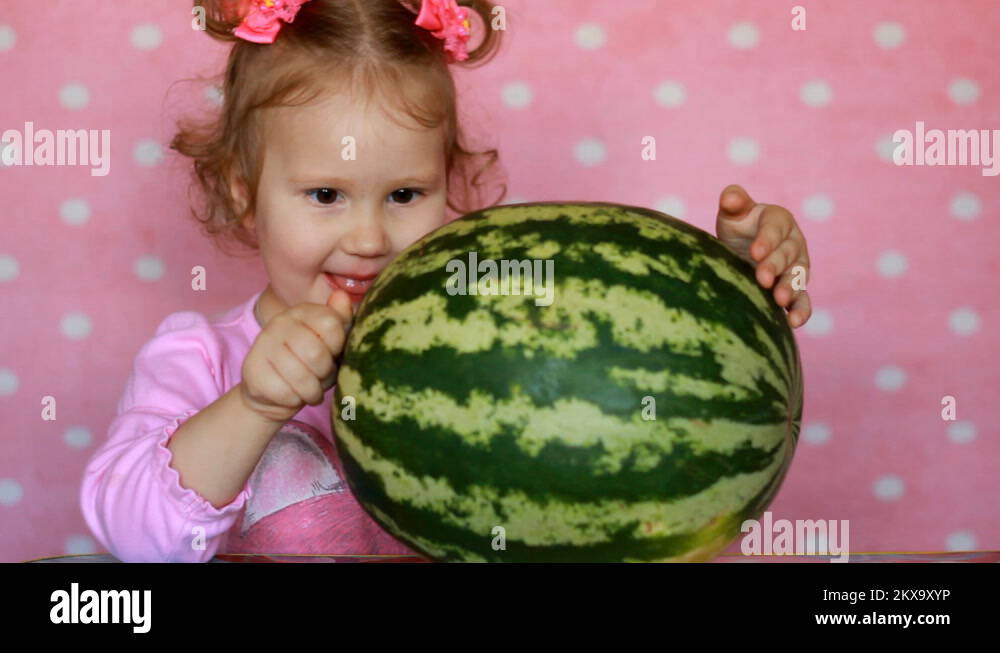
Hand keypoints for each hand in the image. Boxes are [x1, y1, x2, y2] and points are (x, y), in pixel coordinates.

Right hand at [239, 288, 353, 422]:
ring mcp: (262, 345)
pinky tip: (291, 395)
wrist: (272, 392)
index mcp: (303, 312)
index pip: (332, 324)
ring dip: (312, 391)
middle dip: (325, 373)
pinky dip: (294, 400)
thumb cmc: (310, 365)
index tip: (333, 354)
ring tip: (310, 389)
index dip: (338, 347)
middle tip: (320, 376)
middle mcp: (280, 322)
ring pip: (302, 376)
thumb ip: (341, 321)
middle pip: (317, 353)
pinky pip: (286, 393)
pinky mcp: (252, 370)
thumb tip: (342, 296)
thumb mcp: (331, 345)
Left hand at [715, 184, 811, 328]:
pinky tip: (793, 323)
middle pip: (787, 254)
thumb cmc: (738, 229)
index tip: (754, 252)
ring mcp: (796, 268)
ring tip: (780, 299)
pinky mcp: (795, 290)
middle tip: (762, 278)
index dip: (767, 240)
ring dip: (790, 288)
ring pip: (798, 277)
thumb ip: (734, 202)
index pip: (775, 228)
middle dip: (775, 266)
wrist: (741, 252)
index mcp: (779, 220)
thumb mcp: (733, 215)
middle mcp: (793, 243)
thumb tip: (731, 197)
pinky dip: (801, 311)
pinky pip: (804, 301)